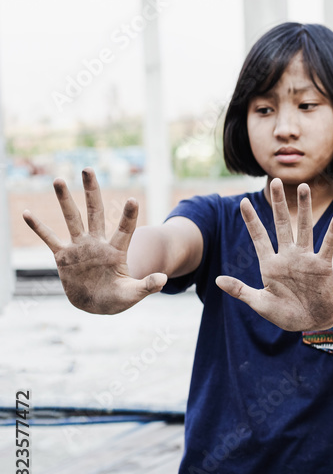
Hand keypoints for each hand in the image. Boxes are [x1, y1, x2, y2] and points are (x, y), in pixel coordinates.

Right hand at [21, 168, 165, 313]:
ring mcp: (80, 248)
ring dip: (65, 200)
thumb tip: (164, 280)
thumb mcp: (133, 294)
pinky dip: (38, 227)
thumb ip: (147, 286)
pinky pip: (49, 239)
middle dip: (92, 191)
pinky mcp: (63, 256)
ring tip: (59, 179)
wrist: (96, 305)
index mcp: (116, 251)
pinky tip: (26, 213)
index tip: (133, 199)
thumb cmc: (117, 299)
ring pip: (72, 219)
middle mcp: (97, 243)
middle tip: (88, 168)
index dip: (128, 215)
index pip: (124, 230)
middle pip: (96, 212)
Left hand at [216, 178, 332, 330]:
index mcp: (270, 264)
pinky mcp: (323, 266)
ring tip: (304, 187)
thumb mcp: (260, 303)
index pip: (259, 237)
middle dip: (278, 204)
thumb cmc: (285, 314)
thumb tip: (218, 280)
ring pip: (304, 228)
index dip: (251, 220)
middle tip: (275, 181)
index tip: (243, 202)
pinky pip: (328, 246)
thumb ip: (240, 291)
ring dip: (305, 208)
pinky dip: (332, 232)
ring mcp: (306, 259)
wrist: (311, 323)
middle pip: (282, 224)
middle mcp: (288, 256)